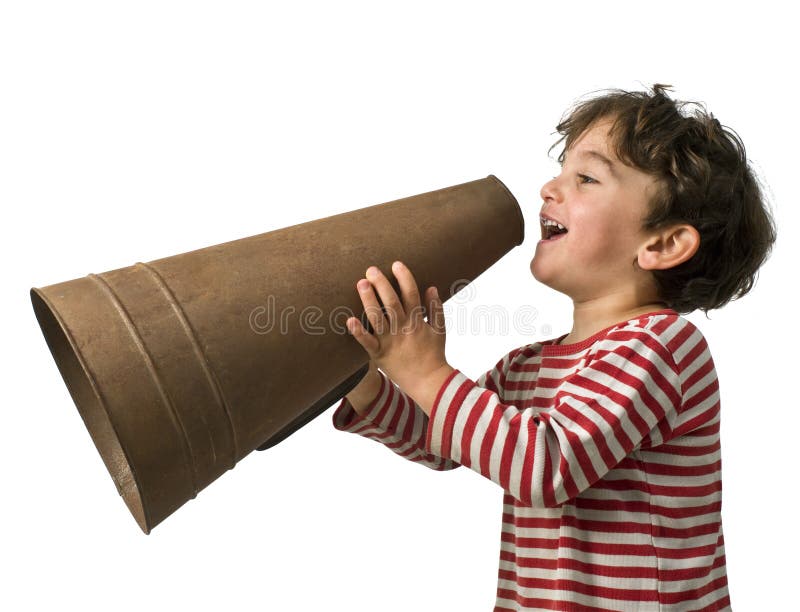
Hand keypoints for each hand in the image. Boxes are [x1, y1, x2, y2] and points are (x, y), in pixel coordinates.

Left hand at [346, 261, 448, 395]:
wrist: (428, 382)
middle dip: (382, 284)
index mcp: (417, 321)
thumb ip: (435, 308)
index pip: (411, 294)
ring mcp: (390, 341)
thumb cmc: (433, 354)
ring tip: (361, 283)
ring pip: (378, 317)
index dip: (404, 277)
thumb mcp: (439, 329)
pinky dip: (358, 332)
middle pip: (391, 302)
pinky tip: (349, 320)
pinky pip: (367, 343)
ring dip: (369, 300)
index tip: (396, 264)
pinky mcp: (379, 354)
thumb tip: (431, 287)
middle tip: (371, 269)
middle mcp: (403, 328)